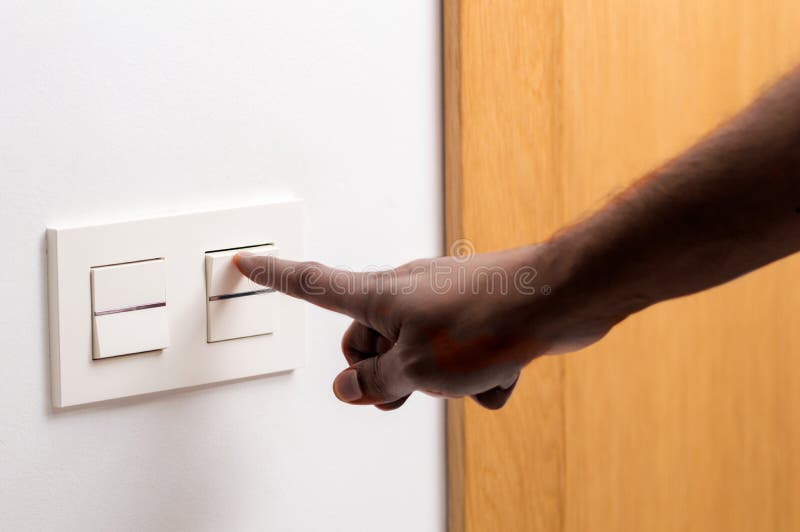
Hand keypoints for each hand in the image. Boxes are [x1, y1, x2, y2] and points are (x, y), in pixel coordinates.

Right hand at [234, 244, 617, 409]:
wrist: (558, 299)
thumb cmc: (486, 322)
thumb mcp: (415, 369)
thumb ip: (374, 382)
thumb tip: (348, 386)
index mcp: (380, 295)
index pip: (312, 284)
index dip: (275, 277)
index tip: (245, 261)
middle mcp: (407, 291)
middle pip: (366, 337)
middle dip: (378, 372)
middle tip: (398, 393)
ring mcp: (443, 301)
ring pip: (415, 351)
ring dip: (431, 378)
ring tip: (462, 380)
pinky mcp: (476, 313)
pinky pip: (457, 355)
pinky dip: (471, 374)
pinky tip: (496, 374)